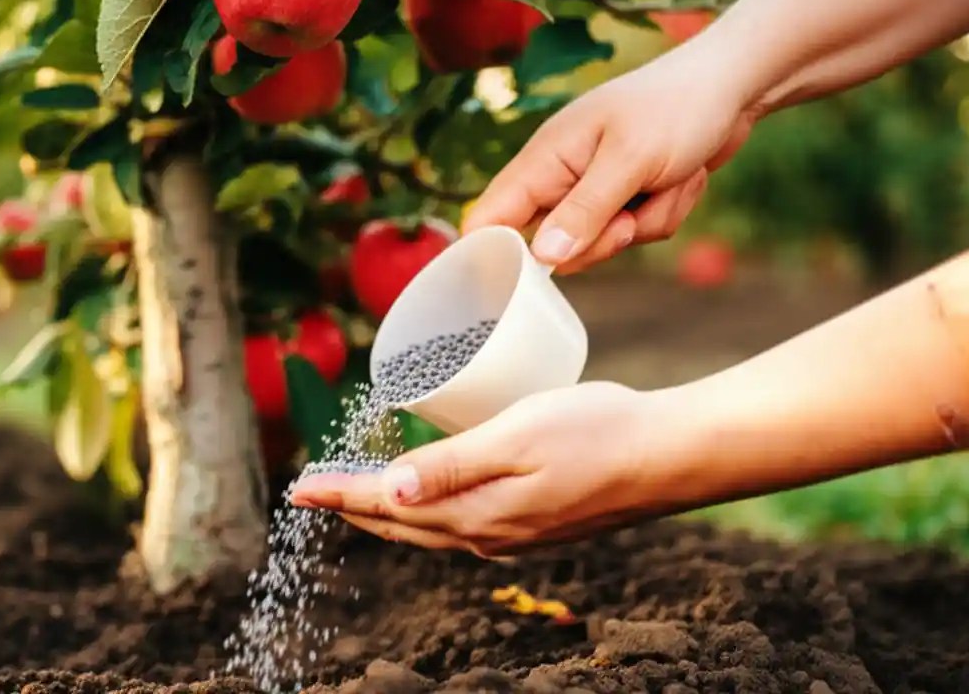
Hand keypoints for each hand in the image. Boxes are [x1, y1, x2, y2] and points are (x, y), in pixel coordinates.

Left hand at [288, 382, 680, 557]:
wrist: (669, 456)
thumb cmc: (596, 434)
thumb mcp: (516, 439)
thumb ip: (451, 468)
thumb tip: (387, 495)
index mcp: (475, 514)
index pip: (387, 506)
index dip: (340, 493)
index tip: (299, 485)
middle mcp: (487, 533)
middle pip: (401, 525)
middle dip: (355, 508)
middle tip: (316, 491)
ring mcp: (513, 533)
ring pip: (430, 528)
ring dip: (388, 513)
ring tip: (359, 496)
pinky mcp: (535, 522)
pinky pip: (461, 524)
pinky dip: (429, 511)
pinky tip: (432, 496)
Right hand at [465, 51, 762, 273]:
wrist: (735, 85)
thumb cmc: (677, 106)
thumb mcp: (630, 160)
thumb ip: (585, 211)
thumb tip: (544, 258)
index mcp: (546, 158)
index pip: (490, 216)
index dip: (493, 253)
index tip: (520, 283)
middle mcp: (564, 175)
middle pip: (552, 245)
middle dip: (600, 240)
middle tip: (628, 219)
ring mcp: (598, 189)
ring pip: (605, 242)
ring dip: (646, 220)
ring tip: (668, 177)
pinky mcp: (630, 198)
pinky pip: (639, 232)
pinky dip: (666, 211)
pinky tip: (682, 176)